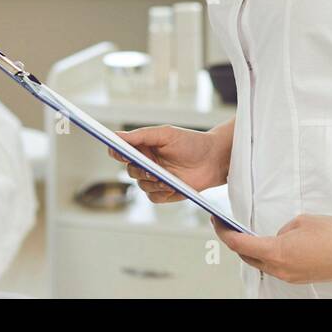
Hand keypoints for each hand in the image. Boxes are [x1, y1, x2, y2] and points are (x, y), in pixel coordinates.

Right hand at [108, 126, 227, 202]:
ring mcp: (156, 179)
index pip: (122, 151)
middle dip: (139, 170)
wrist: (214, 159)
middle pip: (130, 170)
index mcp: (144, 147)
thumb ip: (141, 136)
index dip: (117, 153)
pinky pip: (153, 197)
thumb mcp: (166, 134)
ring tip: (167, 178)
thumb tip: (117, 136)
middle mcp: (147, 163)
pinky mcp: (165, 192)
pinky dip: (161, 193)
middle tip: (150, 169)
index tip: (120, 153)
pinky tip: (172, 186)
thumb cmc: (192, 143)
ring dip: (152, 182)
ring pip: (142, 185)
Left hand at [209, 213, 331, 284]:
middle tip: (228, 226)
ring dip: (253, 250)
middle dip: (235, 242)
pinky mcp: (299, 278)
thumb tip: (278, 236)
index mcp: (277, 252)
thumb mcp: (302, 221)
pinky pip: (276, 267)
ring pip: (262, 263)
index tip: (217, 222)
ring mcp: (290, 276)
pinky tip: (273, 245)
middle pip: (247, 256)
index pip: (240, 244)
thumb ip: (283, 229)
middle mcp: (280, 269)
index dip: (224, 232)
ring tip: (249, 234)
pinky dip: (269, 256)